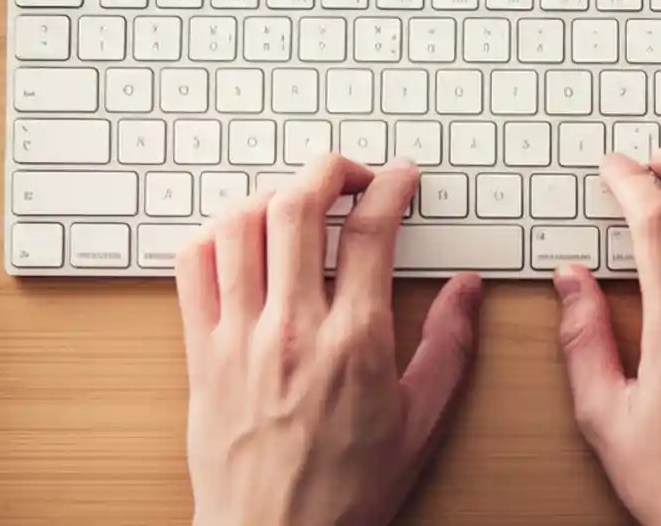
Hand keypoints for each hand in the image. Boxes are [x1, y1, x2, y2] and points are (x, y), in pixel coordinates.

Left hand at [174, 154, 483, 525]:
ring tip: (298, 202)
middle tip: (350, 174)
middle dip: (328, 170)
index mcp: (356, 342)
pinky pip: (192, 266)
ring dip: (273, 194)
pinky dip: (216, 234)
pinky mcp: (199, 351)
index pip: (371, 231)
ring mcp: (238, 336)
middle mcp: (293, 329)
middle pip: (298, 206)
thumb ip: (450, 347)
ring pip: (241, 224)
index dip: (391, 187)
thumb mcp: (421, 422)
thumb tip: (467, 290)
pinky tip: (242, 239)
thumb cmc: (345, 491)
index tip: (401, 178)